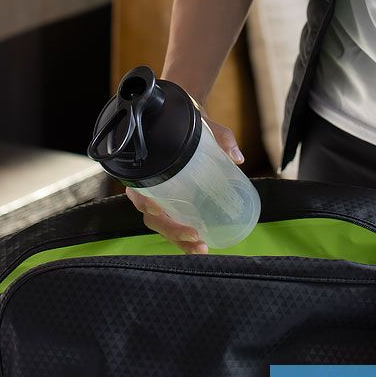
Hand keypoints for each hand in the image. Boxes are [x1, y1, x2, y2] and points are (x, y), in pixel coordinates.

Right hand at [123, 113, 243, 253]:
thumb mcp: (205, 129)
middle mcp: (150, 188)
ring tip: (200, 247)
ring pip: (162, 226)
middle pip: (152, 216)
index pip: (138, 189)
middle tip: (193, 235)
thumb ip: (220, 138)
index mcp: (149, 168)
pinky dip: (185, 240)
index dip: (144, 201)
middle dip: (170, 230)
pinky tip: (201, 247)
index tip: (157, 208)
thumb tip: (237, 157)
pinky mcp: (173, 208)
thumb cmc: (190, 131)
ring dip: (179, 240)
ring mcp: (161, 201)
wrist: (188, 130)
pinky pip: (174, 227)